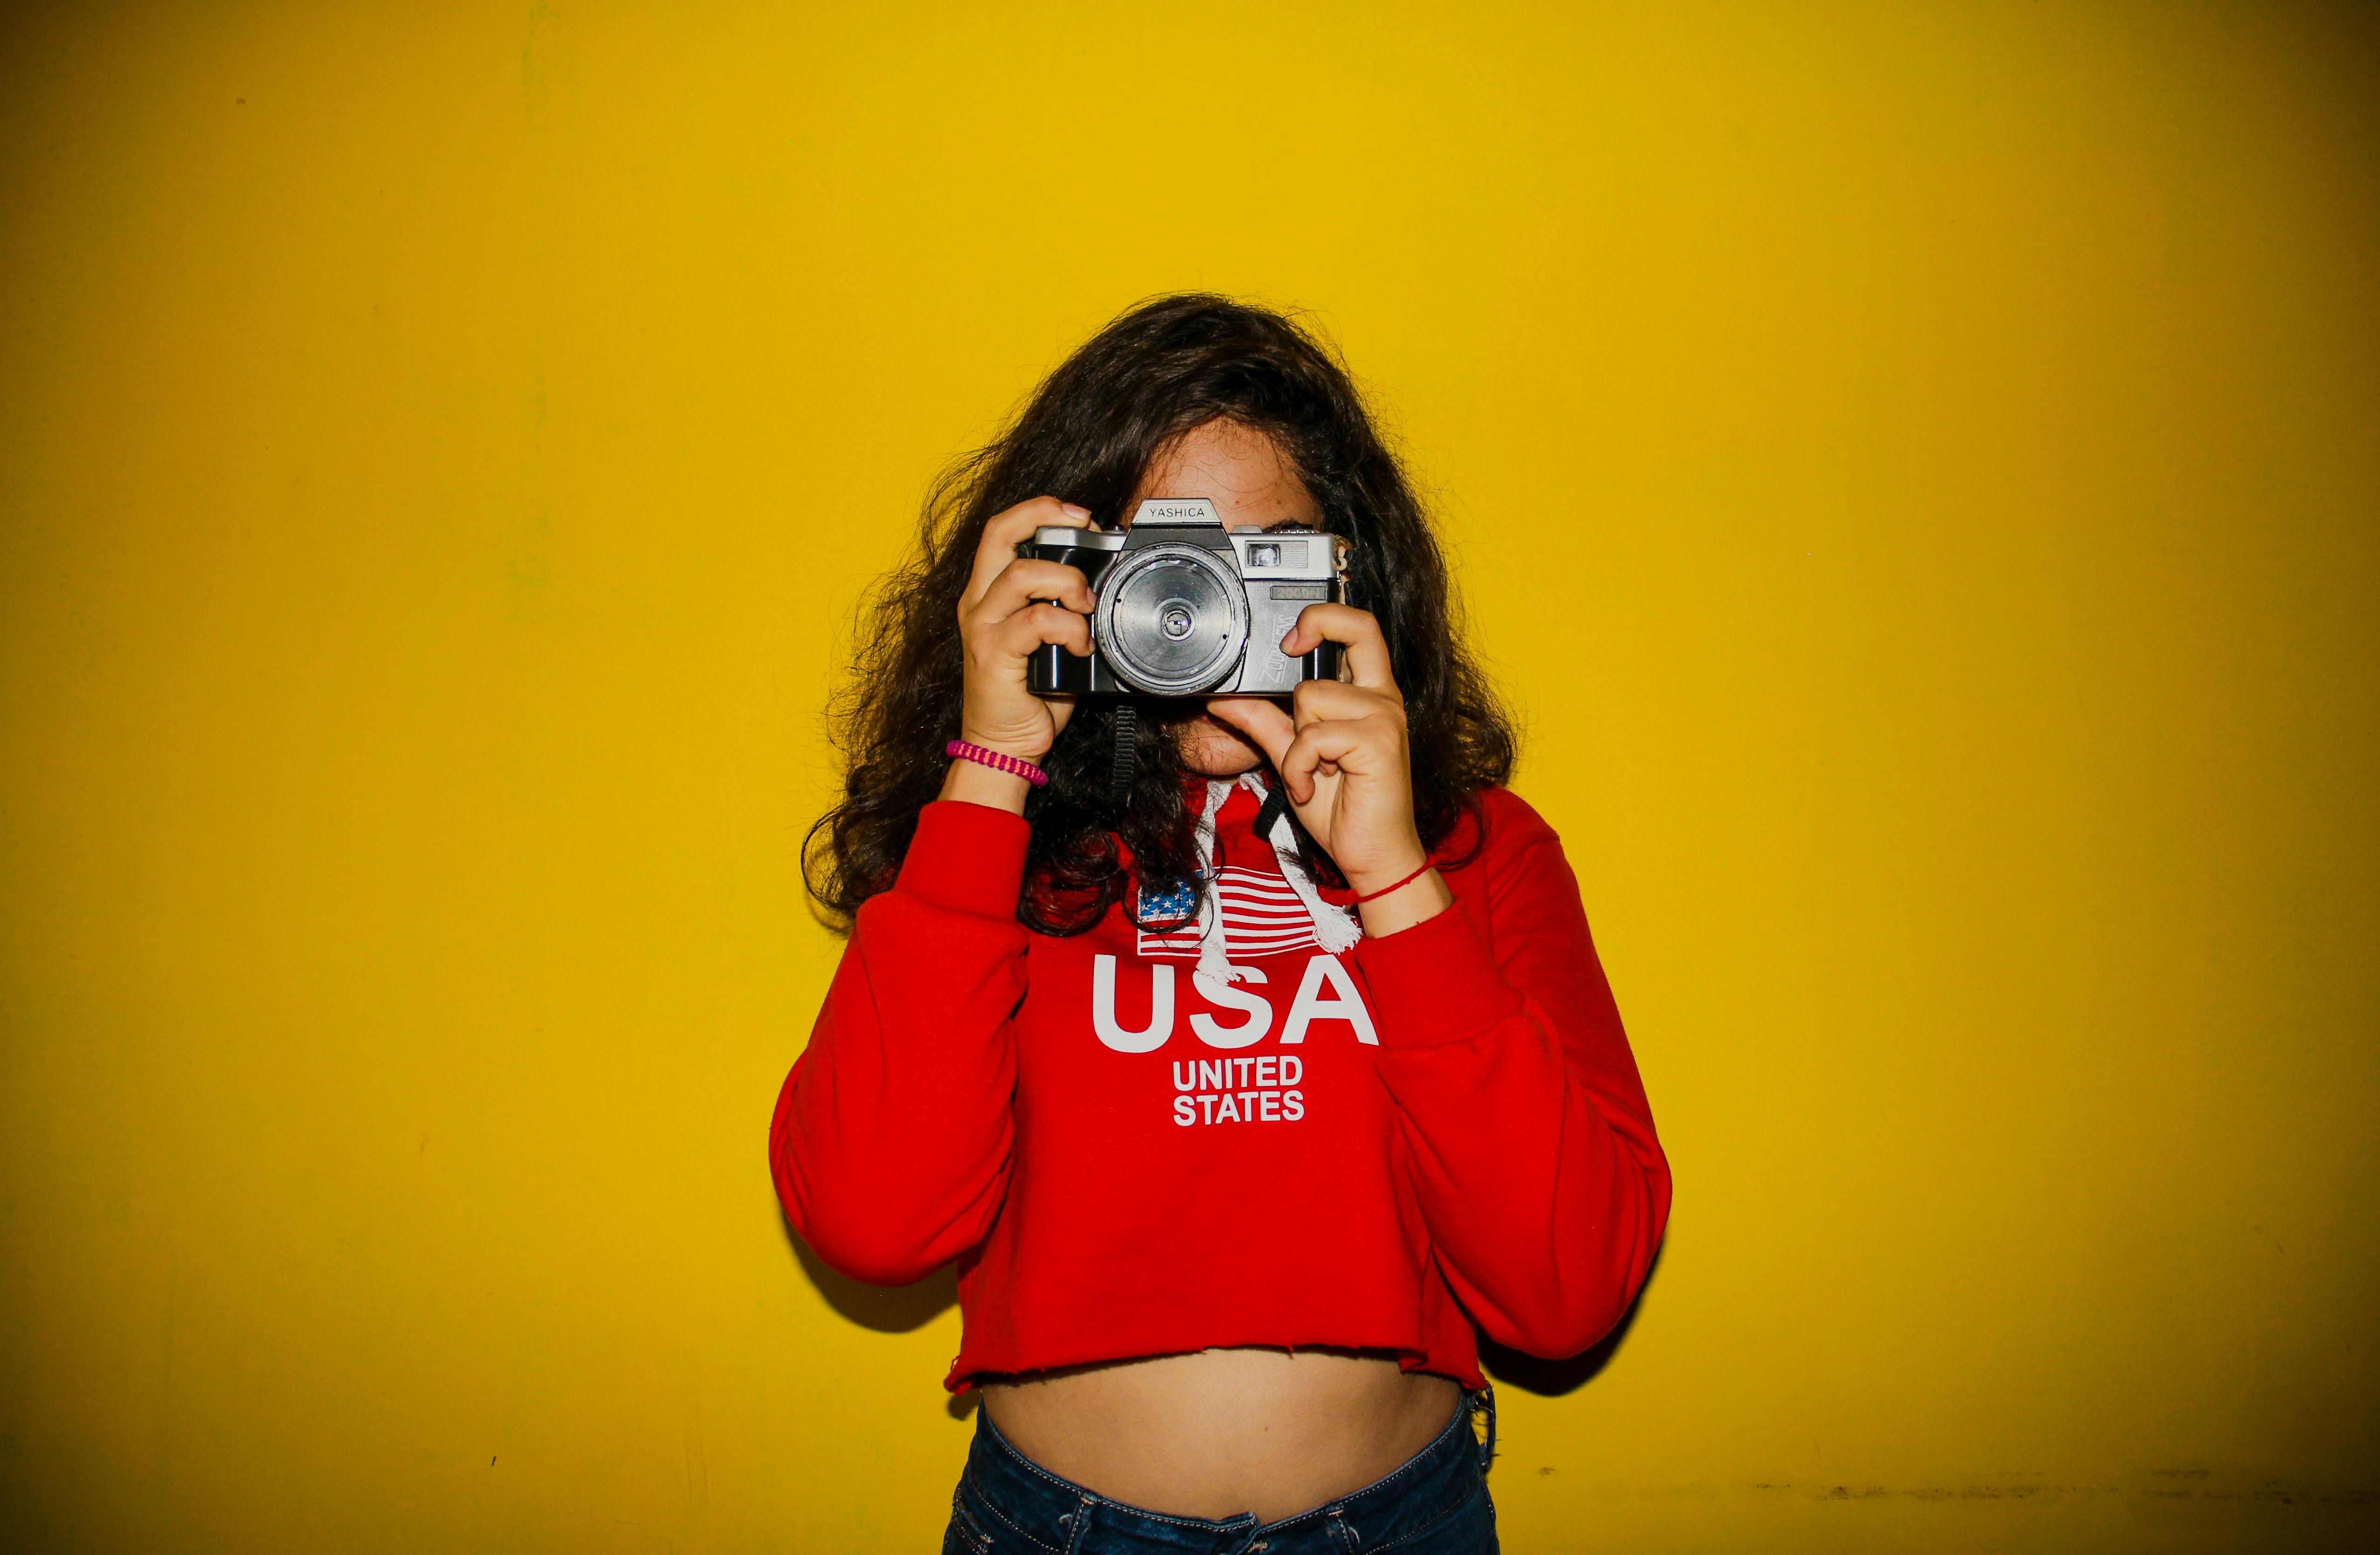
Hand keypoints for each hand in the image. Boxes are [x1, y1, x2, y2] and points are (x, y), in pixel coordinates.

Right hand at [942, 497, 1095, 809]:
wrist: (1004, 746)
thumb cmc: (1030, 693)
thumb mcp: (1048, 640)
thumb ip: (1064, 608)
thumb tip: (1104, 584)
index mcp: (989, 591)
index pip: (1003, 529)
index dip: (1040, 509)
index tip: (1082, 516)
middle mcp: (979, 602)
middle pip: (1000, 533)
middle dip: (1047, 520)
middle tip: (1087, 535)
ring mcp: (983, 627)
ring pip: (1021, 574)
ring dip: (1067, 582)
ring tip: (1088, 606)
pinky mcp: (993, 656)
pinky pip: (1035, 622)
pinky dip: (1068, 628)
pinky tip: (1082, 645)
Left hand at [1203, 605, 1452, 931]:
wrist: (1373, 856)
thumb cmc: (1343, 809)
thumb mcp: (1294, 757)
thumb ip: (1264, 723)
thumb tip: (1223, 700)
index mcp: (1369, 694)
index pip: (1360, 628)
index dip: (1324, 617)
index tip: (1289, 640)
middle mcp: (1383, 697)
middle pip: (1358, 628)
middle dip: (1317, 626)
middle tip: (1289, 649)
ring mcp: (1385, 717)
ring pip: (1311, 695)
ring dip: (1295, 741)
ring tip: (1312, 772)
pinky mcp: (1379, 741)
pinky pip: (1313, 736)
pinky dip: (1299, 766)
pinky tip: (1312, 787)